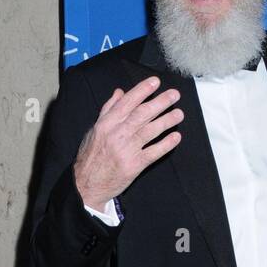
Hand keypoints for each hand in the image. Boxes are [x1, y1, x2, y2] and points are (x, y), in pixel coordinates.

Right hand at [73, 76, 183, 209]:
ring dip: (166, 121)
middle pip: (141, 114)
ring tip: (179, 113)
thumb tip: (120, 92)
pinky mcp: (134, 166)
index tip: (155, 82)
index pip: (127, 102)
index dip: (142, 90)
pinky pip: (153, 152)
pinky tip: (176, 137)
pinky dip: (166, 144)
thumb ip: (108, 110)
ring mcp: (126, 150)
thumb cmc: (91, 156)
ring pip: (149, 131)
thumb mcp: (95, 130)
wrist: (87, 184)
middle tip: (174, 95)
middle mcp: (116, 134)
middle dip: (160, 102)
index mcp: (106, 124)